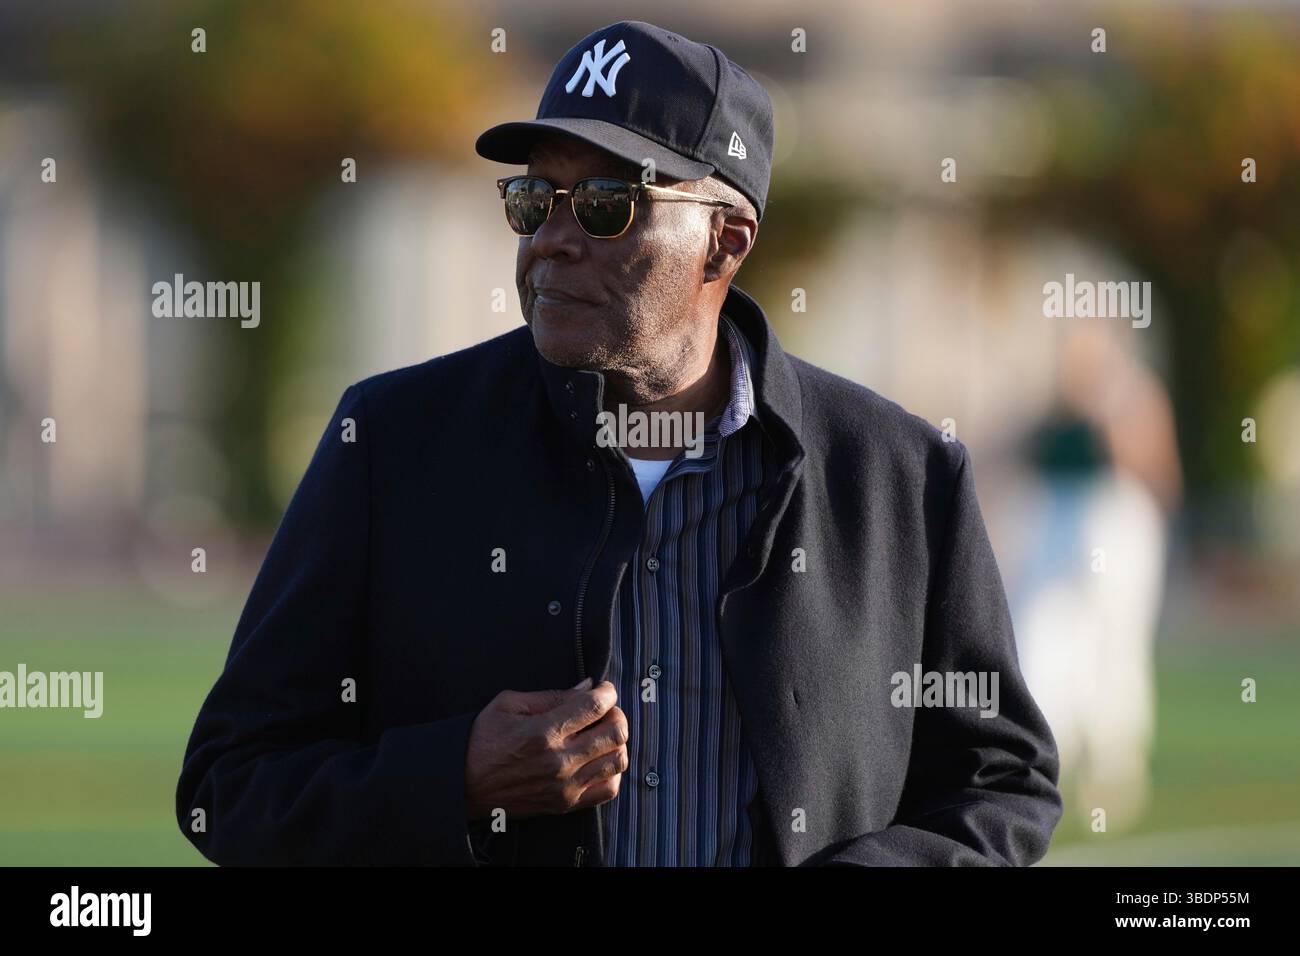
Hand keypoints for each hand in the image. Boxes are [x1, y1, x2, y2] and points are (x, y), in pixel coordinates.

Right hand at [464, 677, 627, 820]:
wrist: (461, 785)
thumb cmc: (482, 740)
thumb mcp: (509, 705)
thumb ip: (552, 696)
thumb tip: (587, 687)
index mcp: (543, 731)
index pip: (596, 705)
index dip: (607, 692)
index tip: (603, 689)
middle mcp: (559, 760)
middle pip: (615, 732)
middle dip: (616, 714)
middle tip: (604, 710)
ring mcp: (565, 785)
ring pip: (618, 760)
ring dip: (617, 741)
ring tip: (602, 734)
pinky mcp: (565, 803)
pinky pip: (608, 789)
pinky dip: (613, 771)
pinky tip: (599, 759)